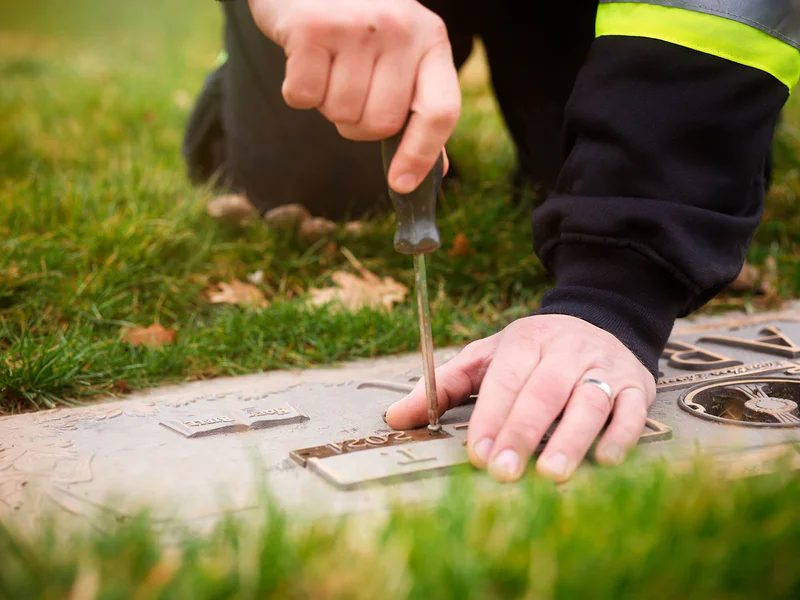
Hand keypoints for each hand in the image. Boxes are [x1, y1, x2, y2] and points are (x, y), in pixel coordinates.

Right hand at [250, 0, 460, 193]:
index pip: (440, 112)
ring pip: (342, 114)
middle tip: (348, 92)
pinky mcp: (312, 28)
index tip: (402, 184)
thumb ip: (419, 111)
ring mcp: (357, 26)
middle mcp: (401, 29)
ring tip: (328, 67)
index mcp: (432, 39)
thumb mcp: (400, 56)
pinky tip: (304, 60)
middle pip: (382, 124)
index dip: (422, 156)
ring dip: (328, 106)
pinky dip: (298, 92)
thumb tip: (435, 173)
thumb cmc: (356, 27)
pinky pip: (304, 98)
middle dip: (359, 125)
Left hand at [385, 315, 655, 481]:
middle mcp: (567, 350)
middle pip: (545, 390)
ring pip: (590, 400)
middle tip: (504, 473)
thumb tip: (395, 418)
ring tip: (552, 475)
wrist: (600, 320)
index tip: (476, 455)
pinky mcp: (637, 384)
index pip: (505, 378)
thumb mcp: (487, 358)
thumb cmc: (532, 353)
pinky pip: (633, 409)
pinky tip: (605, 461)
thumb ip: (443, 385)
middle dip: (522, 432)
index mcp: (526, 340)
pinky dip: (621, 434)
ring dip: (571, 438)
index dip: (490, 416)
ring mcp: (604, 366)